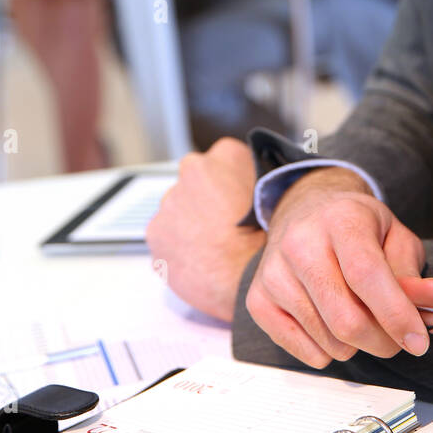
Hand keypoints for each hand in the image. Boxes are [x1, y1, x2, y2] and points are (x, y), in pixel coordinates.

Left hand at [146, 138, 265, 321]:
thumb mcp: (277, 196)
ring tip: (212, 246)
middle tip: (223, 226)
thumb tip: (248, 182)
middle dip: (203, 201)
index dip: (228, 184)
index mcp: (225, 155)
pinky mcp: (155, 231)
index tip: (234, 199)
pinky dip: (177, 247)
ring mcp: (171, 200)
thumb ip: (255, 179)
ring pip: (177, 210)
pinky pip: (165, 237)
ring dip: (188, 224)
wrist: (247, 277)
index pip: (221, 160)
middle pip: (194, 183)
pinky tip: (199, 258)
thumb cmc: (266, 241)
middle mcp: (193, 169)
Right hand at [245, 168, 432, 367]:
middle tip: (396, 339)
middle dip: (382, 341)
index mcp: (340, 219)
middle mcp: (300, 243)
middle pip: (346, 318)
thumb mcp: (393, 236)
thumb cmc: (355, 228)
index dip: (396, 313)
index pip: (366, 274)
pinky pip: (303, 350)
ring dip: (357, 345)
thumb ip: (411, 271)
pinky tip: (331, 324)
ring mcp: (273, 273)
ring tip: (360, 318)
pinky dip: (328, 351)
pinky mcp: (258, 300)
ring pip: (329, 340)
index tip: (418, 341)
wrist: (304, 212)